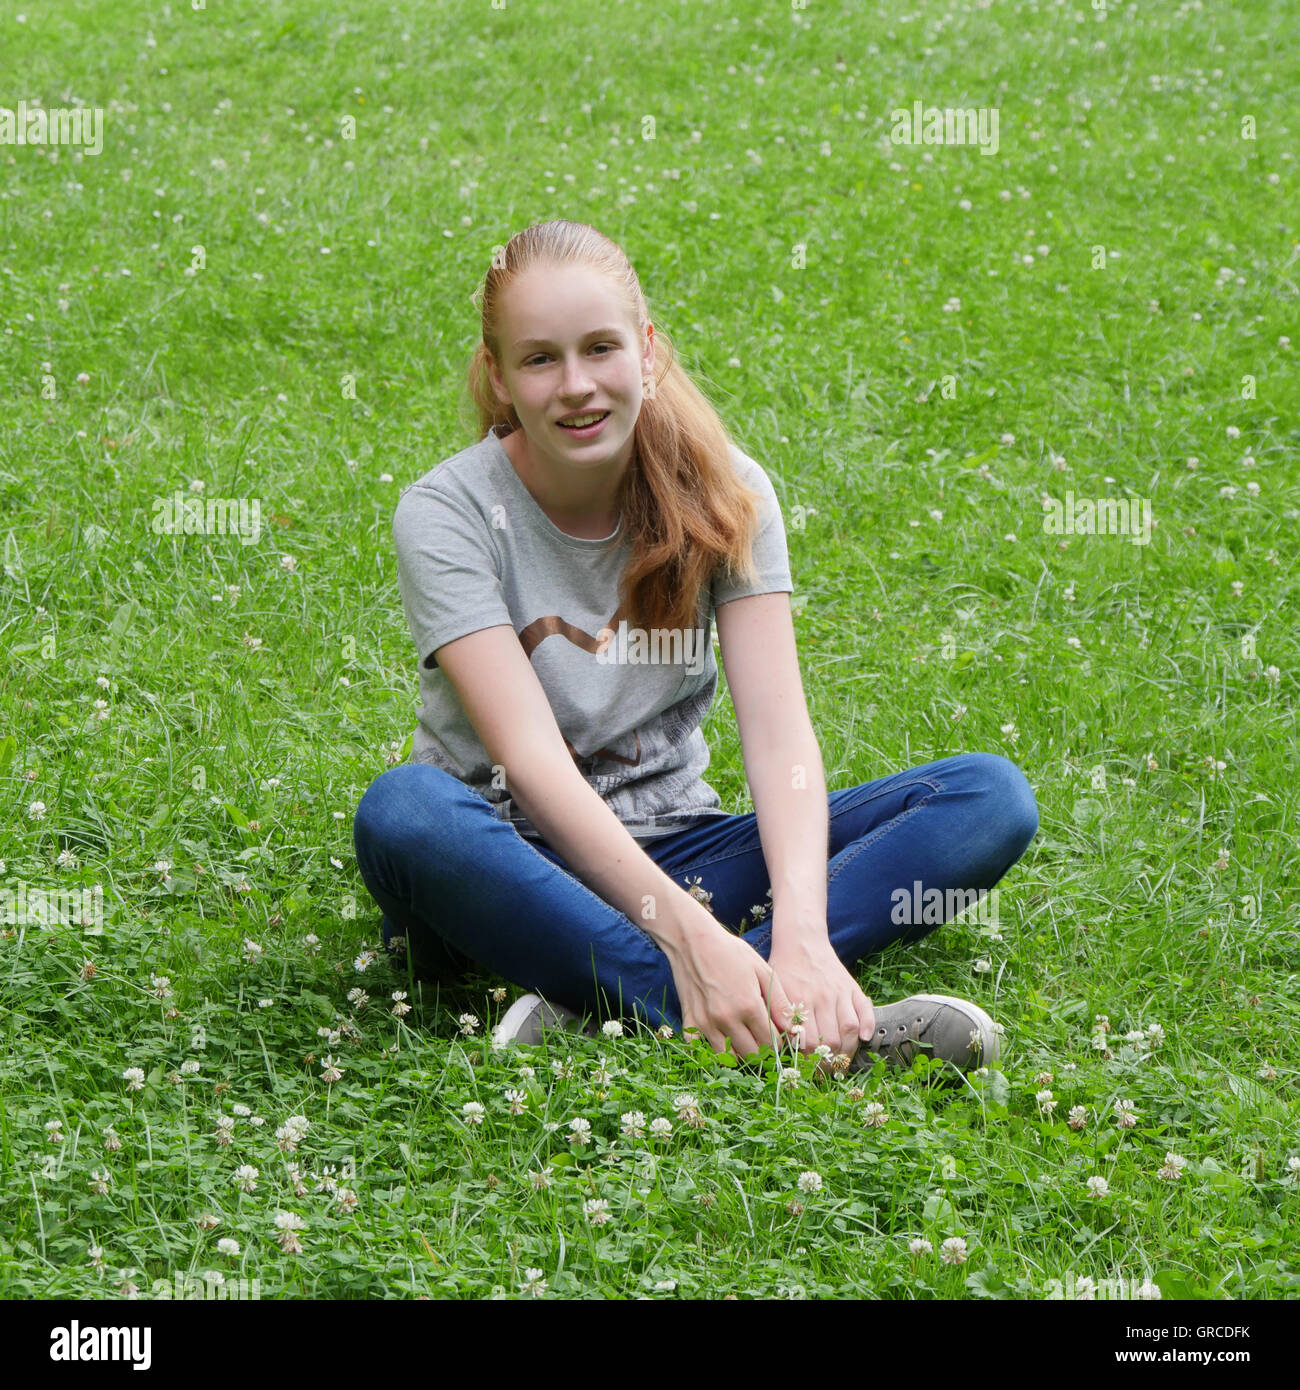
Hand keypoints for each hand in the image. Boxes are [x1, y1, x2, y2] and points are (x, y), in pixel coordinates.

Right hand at [665, 919, 795, 1059]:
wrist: (693, 940)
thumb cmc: (731, 951)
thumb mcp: (762, 971)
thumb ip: (779, 1002)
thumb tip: (794, 1028)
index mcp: (749, 1006)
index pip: (771, 1043)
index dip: (778, 1043)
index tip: (778, 1036)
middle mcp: (727, 1019)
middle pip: (751, 1054)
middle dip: (761, 1051)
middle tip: (762, 1039)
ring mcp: (706, 1023)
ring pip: (727, 1056)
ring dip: (738, 1052)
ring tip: (743, 1038)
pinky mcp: (690, 1021)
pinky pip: (700, 1048)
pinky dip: (710, 1047)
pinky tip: (718, 1035)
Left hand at [768, 932, 874, 1072]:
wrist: (801, 940)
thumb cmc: (783, 970)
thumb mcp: (773, 991)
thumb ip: (777, 1018)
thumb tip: (781, 1049)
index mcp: (799, 1000)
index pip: (808, 1043)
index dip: (809, 1062)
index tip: (806, 1072)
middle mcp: (821, 997)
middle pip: (831, 1040)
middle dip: (828, 1062)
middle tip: (823, 1072)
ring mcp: (839, 992)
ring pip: (849, 1029)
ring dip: (848, 1051)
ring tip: (840, 1063)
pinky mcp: (852, 986)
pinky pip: (865, 1010)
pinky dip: (868, 1026)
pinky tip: (863, 1039)